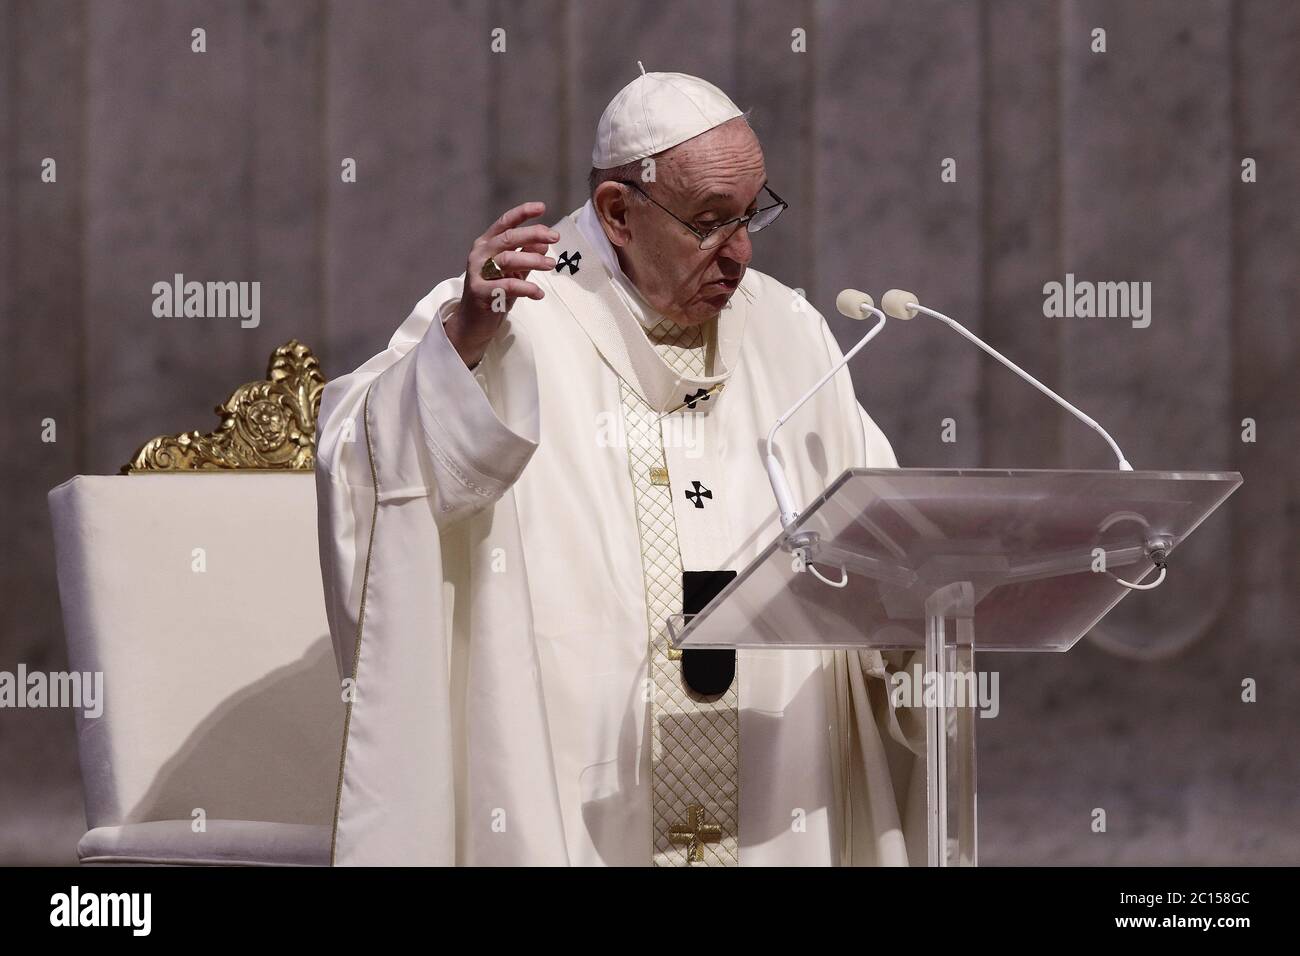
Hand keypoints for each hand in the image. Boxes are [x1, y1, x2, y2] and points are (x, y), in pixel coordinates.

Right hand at [446, 201, 557, 367]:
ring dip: (533, 260)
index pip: (505, 223)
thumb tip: (543, 243)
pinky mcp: (479, 292)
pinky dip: (526, 287)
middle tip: (554, 237)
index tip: (542, 207)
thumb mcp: (512, 271)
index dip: (522, 213)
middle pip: (508, 238)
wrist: (473, 323)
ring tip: (551, 265)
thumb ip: (525, 256)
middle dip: (533, 234)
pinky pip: (506, 286)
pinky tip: (538, 293)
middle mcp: (480, 254)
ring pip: (507, 260)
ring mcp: (477, 272)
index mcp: (486, 244)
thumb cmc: (494, 293)